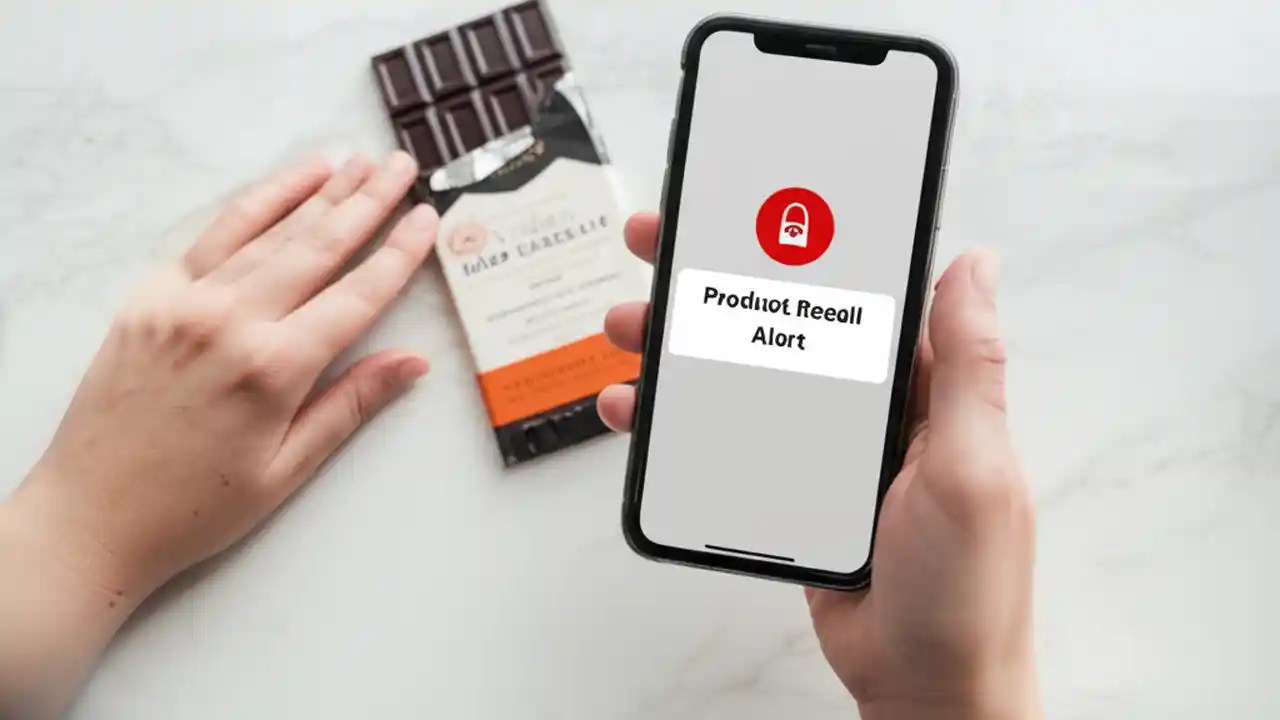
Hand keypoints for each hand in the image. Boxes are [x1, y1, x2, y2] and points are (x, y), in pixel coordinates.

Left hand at [0, 152, 436, 717]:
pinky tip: (286, 184)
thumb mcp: (288, 469)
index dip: (397, 253)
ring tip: (357, 161)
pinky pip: (214, 237)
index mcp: (273, 370)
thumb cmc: (195, 508)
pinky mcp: (148, 297)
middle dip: (366, 201)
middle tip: (401, 165)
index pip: (356, 295)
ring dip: (317, 191)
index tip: (426, 216)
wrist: (89, 517)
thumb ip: (351, 404)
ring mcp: (184, 302)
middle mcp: (230, 322)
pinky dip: (255, 205)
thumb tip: (413, 361)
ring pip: (267, 231)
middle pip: (316, 246)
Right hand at [598, 213, 1039, 719]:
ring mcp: (825, 449)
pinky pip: (725, 438)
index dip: (802, 243)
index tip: (749, 208)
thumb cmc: (967, 589)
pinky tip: (638, 408)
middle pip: (784, 321)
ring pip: (743, 375)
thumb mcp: (972, 467)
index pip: (859, 291)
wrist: (923, 684)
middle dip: (720, 282)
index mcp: (924, 388)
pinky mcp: (788, 490)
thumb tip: (973, 263)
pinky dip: (677, 421)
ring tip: (630, 326)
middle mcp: (871, 408)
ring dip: (684, 346)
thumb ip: (968, 366)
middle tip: (660, 248)